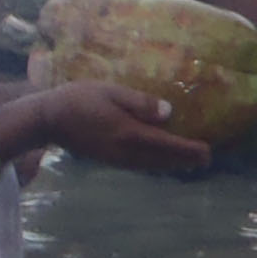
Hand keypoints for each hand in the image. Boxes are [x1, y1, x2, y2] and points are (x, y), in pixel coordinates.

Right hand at [32, 80, 210, 174]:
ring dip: (171, 164)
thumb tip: (169, 112)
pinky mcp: (109, 160)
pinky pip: (140, 165)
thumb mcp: (111, 91)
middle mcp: (127, 151)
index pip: (167, 144)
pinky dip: (155, 164)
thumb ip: (140, 103)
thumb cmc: (79, 98)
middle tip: (205, 160)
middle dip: (185, 160)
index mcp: (130, 133)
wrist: (48, 120)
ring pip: (152, 165)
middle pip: (163, 159)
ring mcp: (117, 159)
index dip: (189, 150)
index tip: (208, 151)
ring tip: (187, 162)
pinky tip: (159, 160)